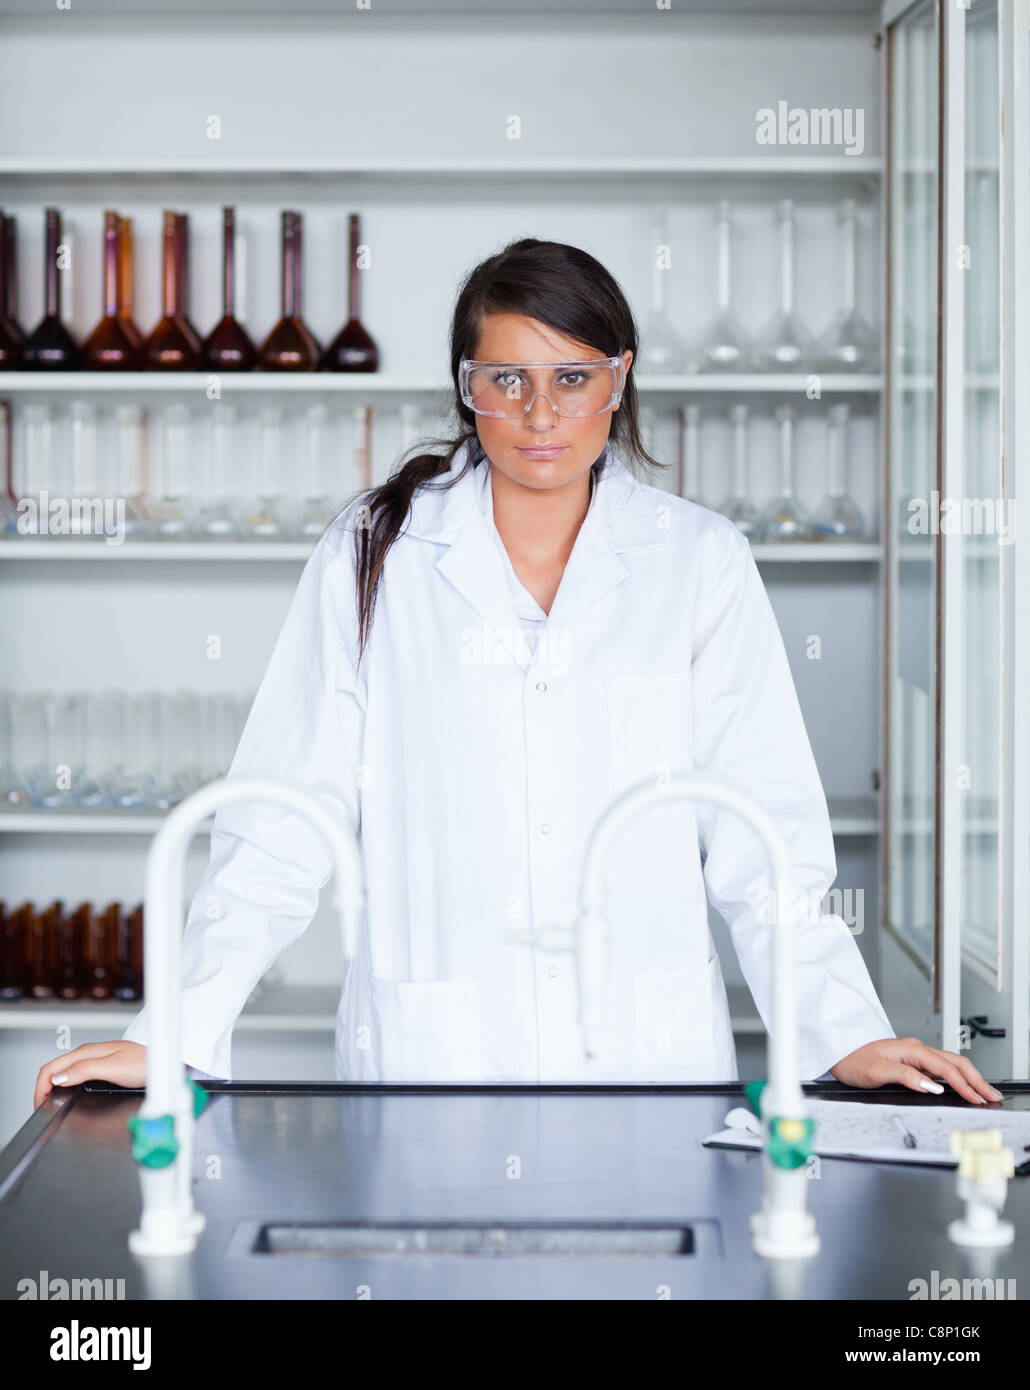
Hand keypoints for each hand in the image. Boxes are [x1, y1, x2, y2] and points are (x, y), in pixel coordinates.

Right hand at [34, 1041, 146, 1109]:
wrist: (162, 1061)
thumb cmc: (144, 1062)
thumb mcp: (113, 1067)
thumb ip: (85, 1070)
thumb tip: (59, 1078)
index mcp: (85, 1053)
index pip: (50, 1068)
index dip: (40, 1088)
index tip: (39, 1105)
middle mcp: (86, 1055)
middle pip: (53, 1070)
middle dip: (41, 1088)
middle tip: (40, 1108)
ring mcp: (92, 1060)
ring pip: (62, 1073)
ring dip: (51, 1087)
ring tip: (49, 1103)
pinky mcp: (99, 1067)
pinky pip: (74, 1076)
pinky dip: (64, 1086)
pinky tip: (67, 1095)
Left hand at [829, 1037, 1002, 1103]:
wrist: (839, 1052)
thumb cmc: (853, 1060)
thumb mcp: (876, 1072)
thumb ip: (905, 1076)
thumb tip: (931, 1085)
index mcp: (910, 1049)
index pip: (944, 1068)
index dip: (963, 1084)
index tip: (976, 1098)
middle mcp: (916, 1048)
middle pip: (954, 1062)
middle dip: (976, 1079)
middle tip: (992, 1096)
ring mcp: (916, 1053)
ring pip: (951, 1063)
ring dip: (970, 1077)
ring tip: (985, 1092)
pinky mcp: (913, 1060)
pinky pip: (942, 1066)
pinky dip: (958, 1076)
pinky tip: (964, 1084)